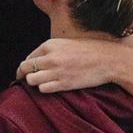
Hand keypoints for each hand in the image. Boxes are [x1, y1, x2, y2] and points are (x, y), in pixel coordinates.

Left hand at [18, 36, 132, 92]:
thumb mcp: (67, 44)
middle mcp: (50, 57)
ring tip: (42, 83)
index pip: (28, 58)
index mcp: (50, 45)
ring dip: (34, 83)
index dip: (26, 67)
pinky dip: (45, 89)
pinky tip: (52, 87)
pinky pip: (43, 89)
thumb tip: (36, 62)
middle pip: (25, 68)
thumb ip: (51, 51)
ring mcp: (56, 71)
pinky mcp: (63, 83)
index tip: (27, 72)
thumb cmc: (89, 51)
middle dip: (24, 75)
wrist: (108, 59)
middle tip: (27, 80)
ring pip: (31, 80)